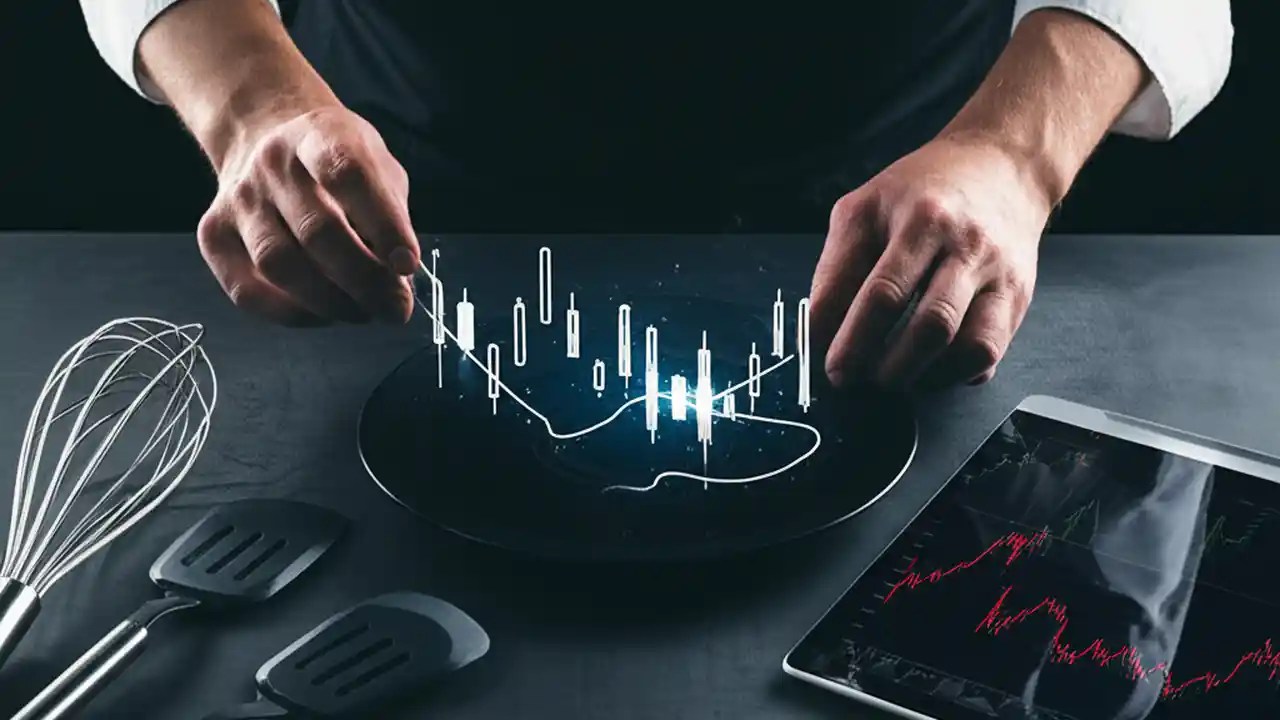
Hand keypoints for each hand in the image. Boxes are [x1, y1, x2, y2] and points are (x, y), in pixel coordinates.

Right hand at [196, 106, 418, 325]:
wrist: (265, 137)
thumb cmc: (335, 164)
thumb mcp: (377, 166)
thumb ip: (392, 216)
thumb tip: (399, 280)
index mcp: (319, 134)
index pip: (349, 175)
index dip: (384, 225)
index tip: (408, 265)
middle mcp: (272, 163)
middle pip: (316, 229)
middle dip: (365, 280)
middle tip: (396, 308)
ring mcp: (238, 198)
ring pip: (280, 265)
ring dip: (331, 302)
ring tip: (364, 312)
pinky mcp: (213, 234)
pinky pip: (248, 291)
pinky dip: (292, 314)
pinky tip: (324, 314)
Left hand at [810, 133, 1049, 389]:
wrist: (1002, 167)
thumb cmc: (922, 193)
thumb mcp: (865, 208)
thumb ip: (838, 266)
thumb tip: (819, 330)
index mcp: (915, 216)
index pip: (872, 289)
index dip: (840, 333)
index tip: (817, 354)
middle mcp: (960, 241)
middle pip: (921, 319)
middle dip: (873, 358)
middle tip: (846, 376)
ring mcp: (993, 269)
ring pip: (958, 341)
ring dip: (913, 373)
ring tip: (885, 377)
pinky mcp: (1016, 295)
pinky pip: (986, 350)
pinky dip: (952, 373)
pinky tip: (928, 370)